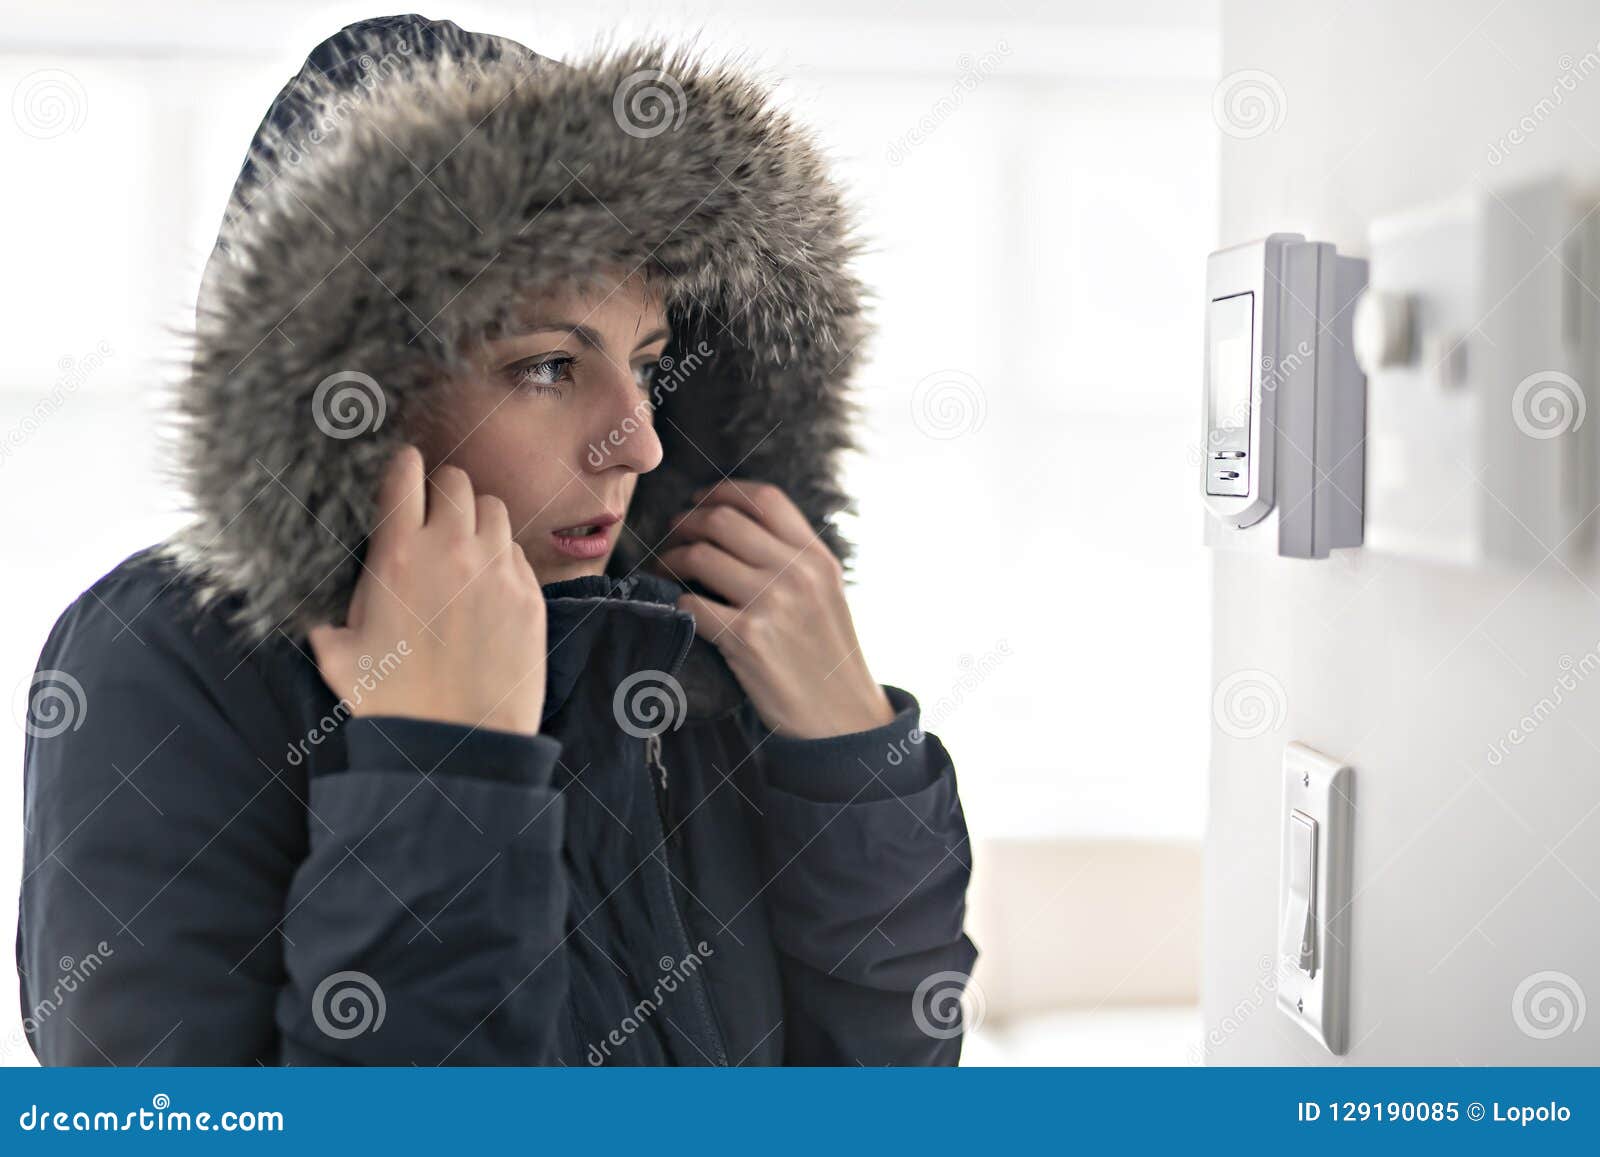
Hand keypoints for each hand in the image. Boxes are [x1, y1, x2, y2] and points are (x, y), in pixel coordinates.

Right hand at [308, 444, 548, 736]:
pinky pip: (517, 552)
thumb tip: (315, 612)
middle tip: (434, 515)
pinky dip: (502, 558)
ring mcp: (496, 571)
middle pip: (455, 480)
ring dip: (476, 519)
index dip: (401, 468)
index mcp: (397, 555)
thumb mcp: (338, 655)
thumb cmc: (392, 702)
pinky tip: (488, 586)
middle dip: (441, 491)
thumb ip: (326, 617)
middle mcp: (451, 551)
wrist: (456, 743)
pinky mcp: (529, 595)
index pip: (403, 474)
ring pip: (493, 508)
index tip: (401, 474)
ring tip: (464, 547)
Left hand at [650, 478, 894, 739]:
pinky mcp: (748, 639)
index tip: (698, 500)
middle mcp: (797, 572)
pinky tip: (677, 607)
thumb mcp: (826, 594)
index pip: (764, 498)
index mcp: (816, 557)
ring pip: (700, 555)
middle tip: (672, 536)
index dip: (722, 491)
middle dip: (685, 523)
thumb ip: (793, 559)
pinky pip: (691, 603)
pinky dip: (676, 602)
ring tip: (665, 571)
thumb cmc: (828, 658)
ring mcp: (772, 603)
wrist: (844, 718)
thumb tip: (738, 527)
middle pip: (722, 520)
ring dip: (671, 559)